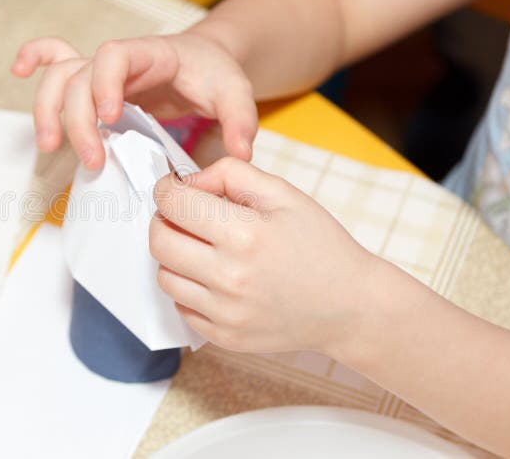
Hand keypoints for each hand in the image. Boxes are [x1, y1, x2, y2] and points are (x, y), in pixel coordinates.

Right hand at [11, 34, 257, 168]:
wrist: (206, 60)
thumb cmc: (215, 74)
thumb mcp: (236, 93)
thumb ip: (241, 121)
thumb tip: (240, 155)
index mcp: (151, 53)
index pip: (116, 55)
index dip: (105, 83)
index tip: (111, 117)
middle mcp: (120, 59)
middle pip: (80, 76)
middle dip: (78, 120)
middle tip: (93, 161)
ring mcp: (102, 70)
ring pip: (59, 77)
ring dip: (47, 110)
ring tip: (50, 148)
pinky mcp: (95, 83)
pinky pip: (56, 60)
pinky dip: (34, 59)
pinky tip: (18, 72)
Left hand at [150, 157, 380, 354]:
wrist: (351, 306)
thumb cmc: (319, 244)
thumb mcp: (283, 193)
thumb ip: (229, 174)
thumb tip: (187, 182)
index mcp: (245, 234)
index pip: (173, 203)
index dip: (166, 189)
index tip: (173, 189)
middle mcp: (230, 277)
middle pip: (159, 241)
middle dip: (163, 220)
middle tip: (183, 216)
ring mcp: (225, 312)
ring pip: (164, 276)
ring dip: (174, 256)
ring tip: (202, 248)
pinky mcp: (224, 336)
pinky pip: (181, 306)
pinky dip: (189, 288)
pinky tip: (214, 278)